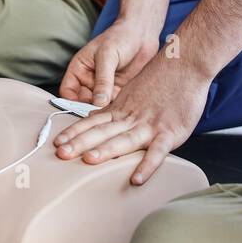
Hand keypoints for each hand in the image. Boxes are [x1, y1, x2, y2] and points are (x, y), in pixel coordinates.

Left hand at [54, 54, 209, 183]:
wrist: (185, 63)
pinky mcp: (170, 132)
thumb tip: (95, 121)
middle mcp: (131, 118)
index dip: (74, 132)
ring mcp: (150, 125)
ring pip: (125, 140)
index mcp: (121, 109)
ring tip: (89, 160)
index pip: (92, 122)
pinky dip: (147, 165)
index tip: (56, 142)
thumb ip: (115, 109)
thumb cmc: (160, 79)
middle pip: (102, 132)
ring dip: (106, 150)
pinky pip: (157, 152)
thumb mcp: (132, 93)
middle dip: (80, 143)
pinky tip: (136, 179)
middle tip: (60, 154)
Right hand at [59, 18, 160, 106]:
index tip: (81, 106)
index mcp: (79, 69)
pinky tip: (123, 106)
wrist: (142, 34)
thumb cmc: (120, 38)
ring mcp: (104, 87)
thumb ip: (103, 80)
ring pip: (99, 106)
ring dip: (104, 110)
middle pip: (83, 102)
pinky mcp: (119, 91)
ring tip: (113, 110)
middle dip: (89, 108)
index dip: (71, 101)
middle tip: (100, 110)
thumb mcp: (107, 56)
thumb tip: (98, 102)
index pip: (67, 91)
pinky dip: (116, 107)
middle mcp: (89, 80)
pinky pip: (114, 104)